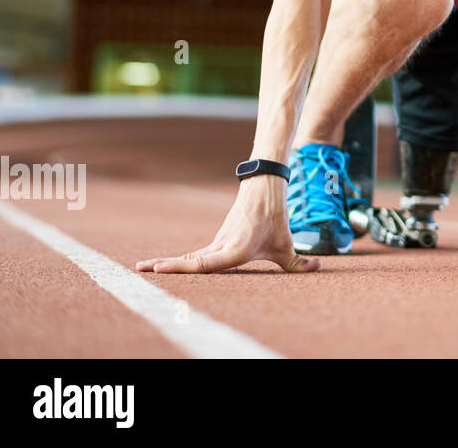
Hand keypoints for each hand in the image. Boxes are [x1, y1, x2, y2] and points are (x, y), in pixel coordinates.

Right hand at [135, 174, 319, 274]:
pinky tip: (167, 267)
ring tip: (144, 269)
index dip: (181, 267)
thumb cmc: (275, 217)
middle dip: (165, 267)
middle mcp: (221, 246)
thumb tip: (317, 267)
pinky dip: (181, 262)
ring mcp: (217, 242)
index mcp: (234, 250)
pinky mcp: (218, 239)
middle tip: (140, 270)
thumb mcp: (287, 244)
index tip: (159, 268)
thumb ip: (300, 262)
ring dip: (169, 264)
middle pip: (190, 261)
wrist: (264, 186)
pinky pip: (197, 254)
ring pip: (192, 257)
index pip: (204, 263)